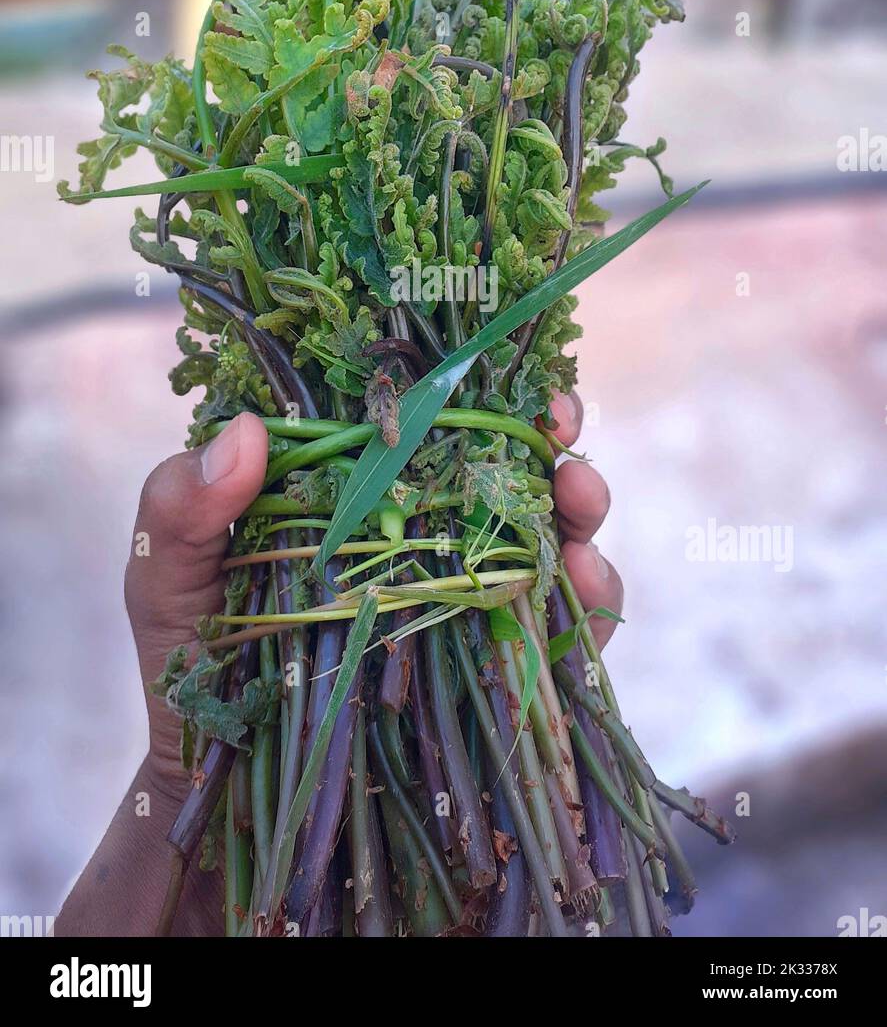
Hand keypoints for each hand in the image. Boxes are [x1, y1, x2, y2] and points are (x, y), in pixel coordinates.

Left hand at [125, 400, 622, 793]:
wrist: (224, 785)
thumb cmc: (196, 660)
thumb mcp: (168, 574)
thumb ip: (184, 505)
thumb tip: (245, 432)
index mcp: (356, 486)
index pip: (421, 416)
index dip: (463, 381)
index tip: (492, 364)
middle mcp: (423, 526)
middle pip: (503, 463)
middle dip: (545, 433)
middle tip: (558, 421)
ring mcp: (468, 590)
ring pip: (549, 529)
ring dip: (579, 502)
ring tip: (580, 497)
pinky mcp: (502, 659)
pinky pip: (565, 621)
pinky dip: (591, 594)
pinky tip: (584, 582)